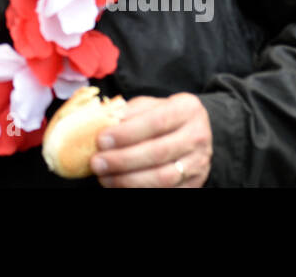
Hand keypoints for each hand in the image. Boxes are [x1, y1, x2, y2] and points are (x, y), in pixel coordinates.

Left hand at [90, 93, 211, 186]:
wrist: (191, 133)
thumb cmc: (162, 116)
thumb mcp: (149, 105)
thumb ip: (130, 112)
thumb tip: (103, 122)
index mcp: (188, 109)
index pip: (156, 121)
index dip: (127, 133)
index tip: (101, 139)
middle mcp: (198, 136)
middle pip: (158, 152)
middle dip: (123, 159)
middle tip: (97, 162)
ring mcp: (198, 163)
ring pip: (163, 177)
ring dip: (128, 179)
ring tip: (103, 177)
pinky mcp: (194, 184)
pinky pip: (165, 191)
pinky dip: (139, 190)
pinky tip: (118, 185)